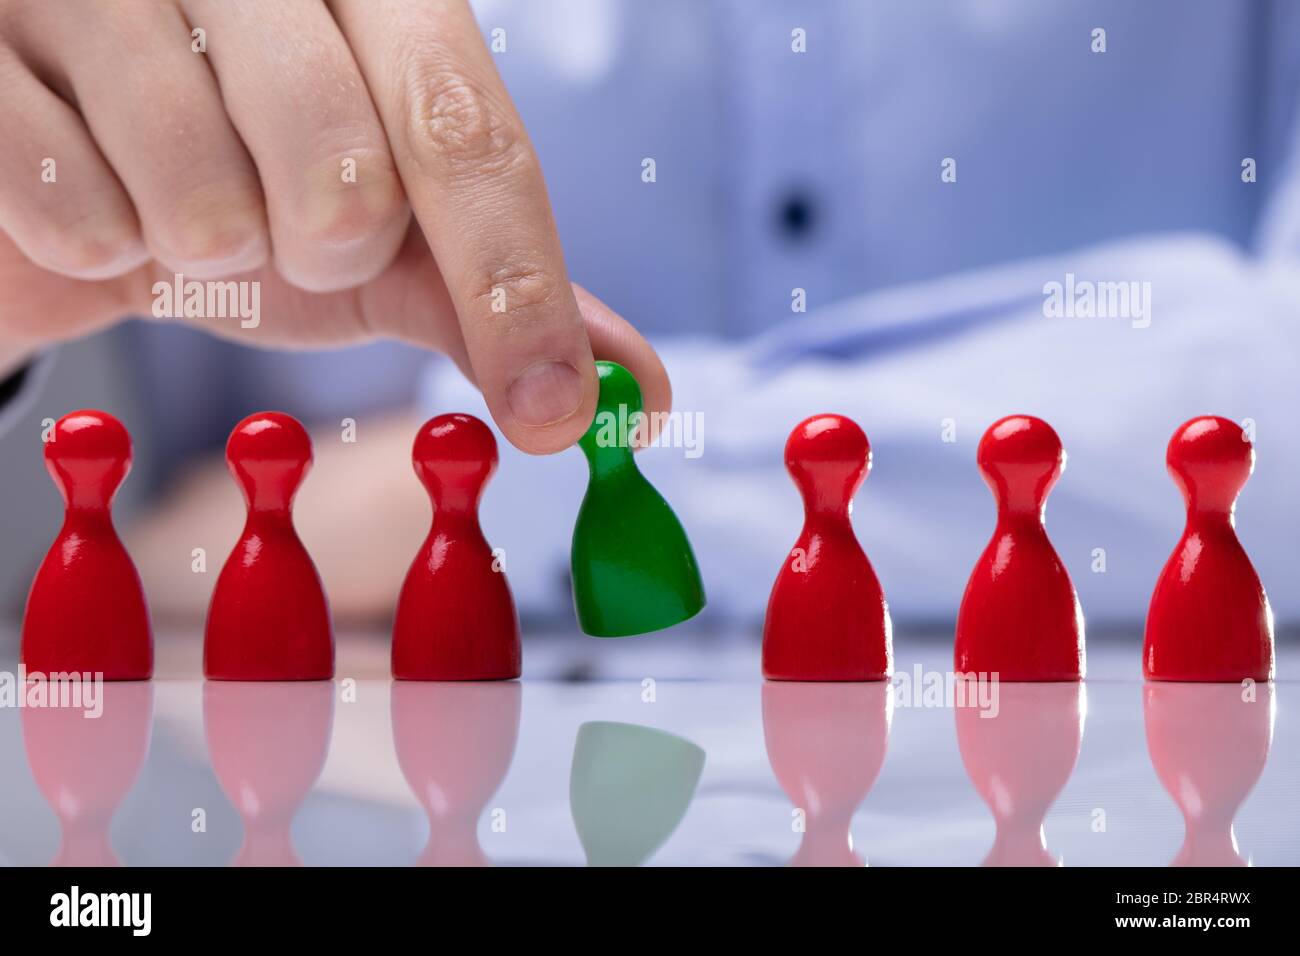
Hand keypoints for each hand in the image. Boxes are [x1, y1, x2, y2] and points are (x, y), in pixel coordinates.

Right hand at [0, 0, 668, 452]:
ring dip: (201, 249)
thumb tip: (645, 390)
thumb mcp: (387, 247)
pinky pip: (64, 194)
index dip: (516, 288)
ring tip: (178, 214)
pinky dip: (88, 238)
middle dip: (327, 252)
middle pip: (347, 158)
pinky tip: (85, 197)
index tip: (552, 418)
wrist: (70, 190)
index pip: (470, 133)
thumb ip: (503, 294)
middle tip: (290, 239)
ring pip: (198, 186)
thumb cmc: (244, 206)